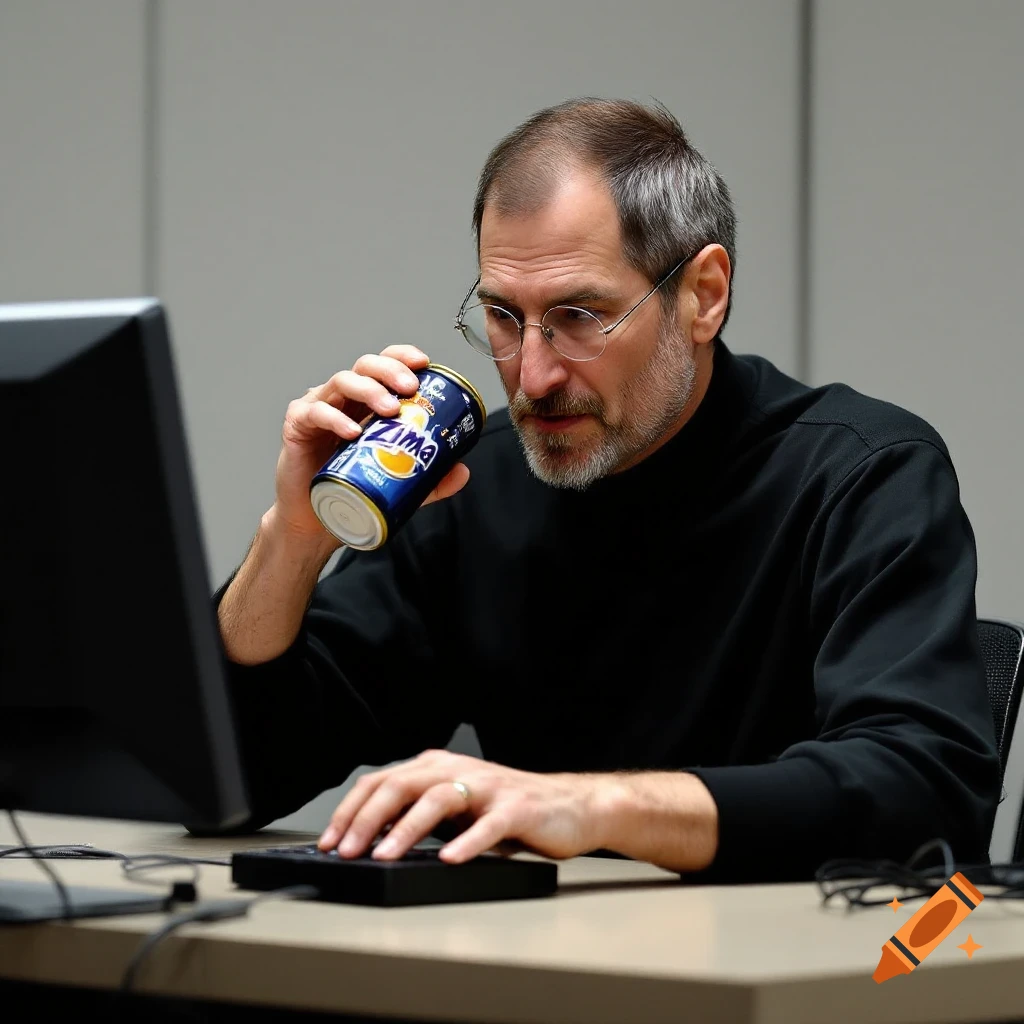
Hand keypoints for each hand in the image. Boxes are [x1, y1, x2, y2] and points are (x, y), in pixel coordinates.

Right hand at [272, 345, 470, 540]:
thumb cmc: (352, 487)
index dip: (402, 357)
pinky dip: (335, 418)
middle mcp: (344, 398)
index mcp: (367, 401)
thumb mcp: (400, 483)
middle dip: (390, 370)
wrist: (315, 518)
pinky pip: (316, 413)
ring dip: (369, 390)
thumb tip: (462, 471)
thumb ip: (431, 478)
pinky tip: (352, 431)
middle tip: (410, 388)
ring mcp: (319, 407)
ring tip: (390, 409)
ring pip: (342, 381)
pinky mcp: (298, 425)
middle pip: (366, 365)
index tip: (423, 364)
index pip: (384, 365)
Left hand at [317, 750, 604, 863]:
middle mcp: (458, 770)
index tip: (329, 840)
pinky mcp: (517, 809)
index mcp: (437, 768)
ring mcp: (488, 788)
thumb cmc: (508, 810)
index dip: (351, 810)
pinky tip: (449, 859)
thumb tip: (368, 841)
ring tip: (385, 856)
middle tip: (345, 850)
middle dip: (367, 819)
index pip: (382, 781)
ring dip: (406, 829)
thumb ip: (418, 816)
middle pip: (401, 785)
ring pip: (438, 799)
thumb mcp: (455, 809)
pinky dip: (466, 842)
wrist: (572, 805)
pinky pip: (488, 825)